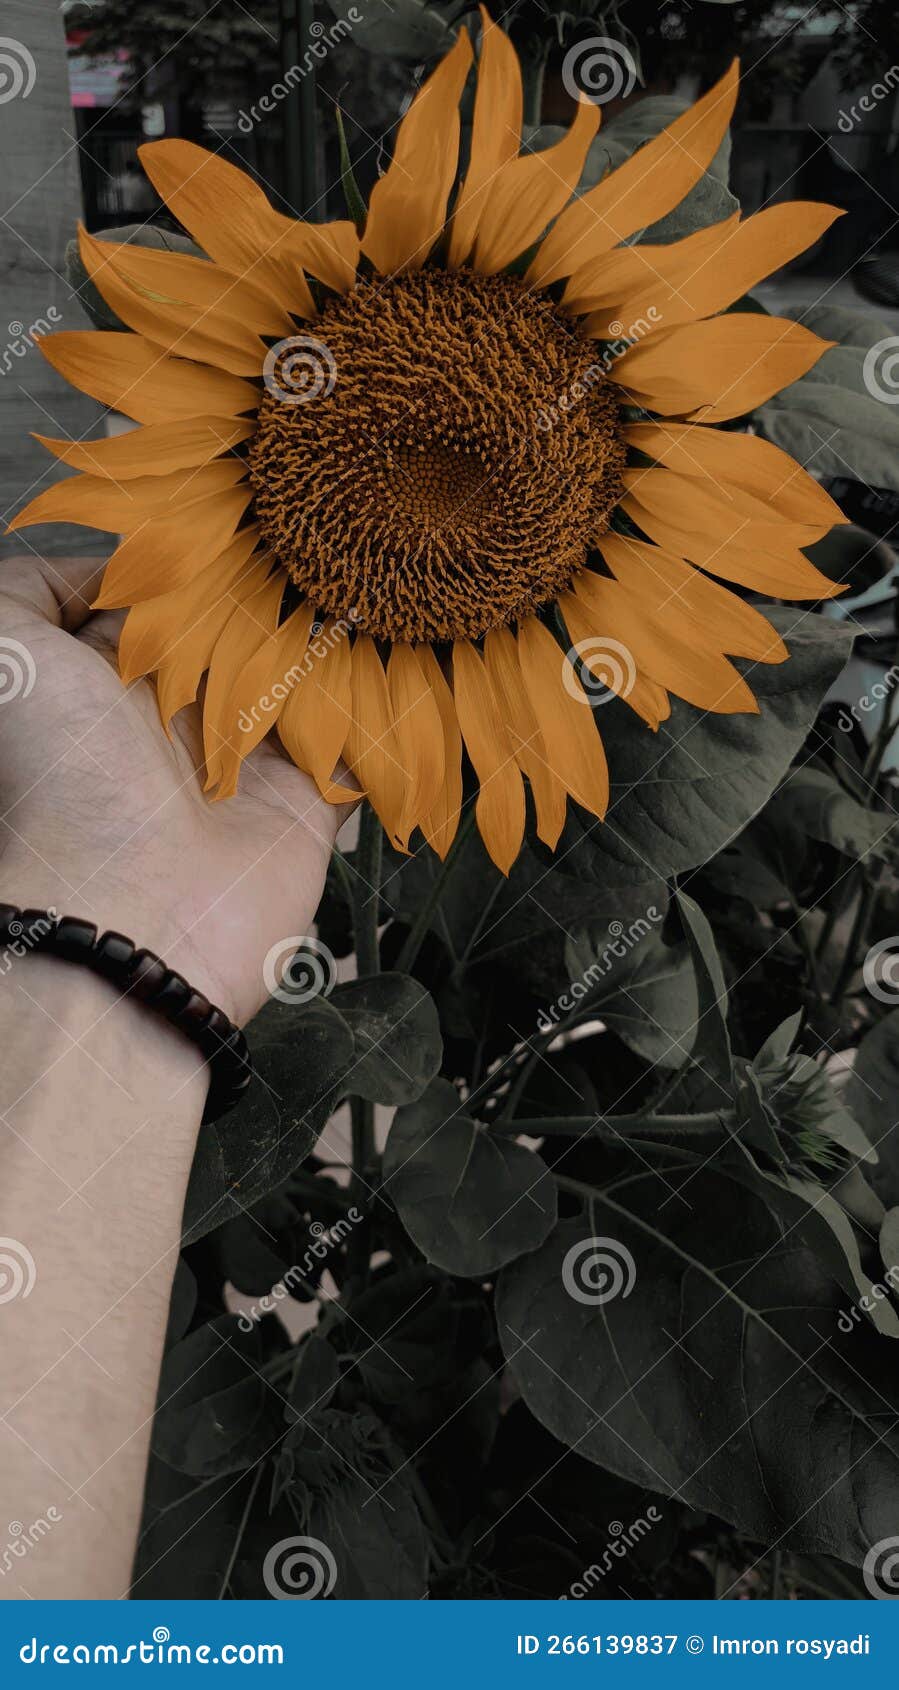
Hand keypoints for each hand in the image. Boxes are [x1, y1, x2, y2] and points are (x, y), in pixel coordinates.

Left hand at [0, 551, 355, 1024]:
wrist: (135, 914)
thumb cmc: (61, 779)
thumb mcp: (2, 653)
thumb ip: (28, 592)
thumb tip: (108, 572)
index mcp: (101, 681)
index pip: (151, 602)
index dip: (184, 560)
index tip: (225, 522)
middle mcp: (171, 717)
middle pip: (229, 629)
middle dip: (265, 586)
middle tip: (305, 540)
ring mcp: (242, 758)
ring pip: (294, 673)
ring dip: (324, 631)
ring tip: (357, 574)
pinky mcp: (305, 799)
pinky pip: (350, 738)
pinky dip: (376, 703)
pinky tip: (393, 649)